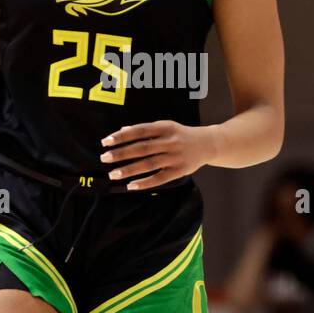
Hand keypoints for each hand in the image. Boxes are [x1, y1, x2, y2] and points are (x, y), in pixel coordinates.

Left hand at [99, 121, 218, 190]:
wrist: (208, 144)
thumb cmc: (181, 134)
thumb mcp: (166, 126)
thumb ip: (145, 130)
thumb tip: (121, 131)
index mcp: (165, 127)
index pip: (139, 131)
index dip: (122, 136)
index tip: (106, 141)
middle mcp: (170, 141)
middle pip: (142, 148)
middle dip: (121, 153)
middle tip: (104, 158)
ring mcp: (175, 157)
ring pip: (149, 164)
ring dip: (129, 170)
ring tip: (113, 174)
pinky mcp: (179, 171)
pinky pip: (160, 178)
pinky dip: (145, 183)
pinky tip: (131, 186)